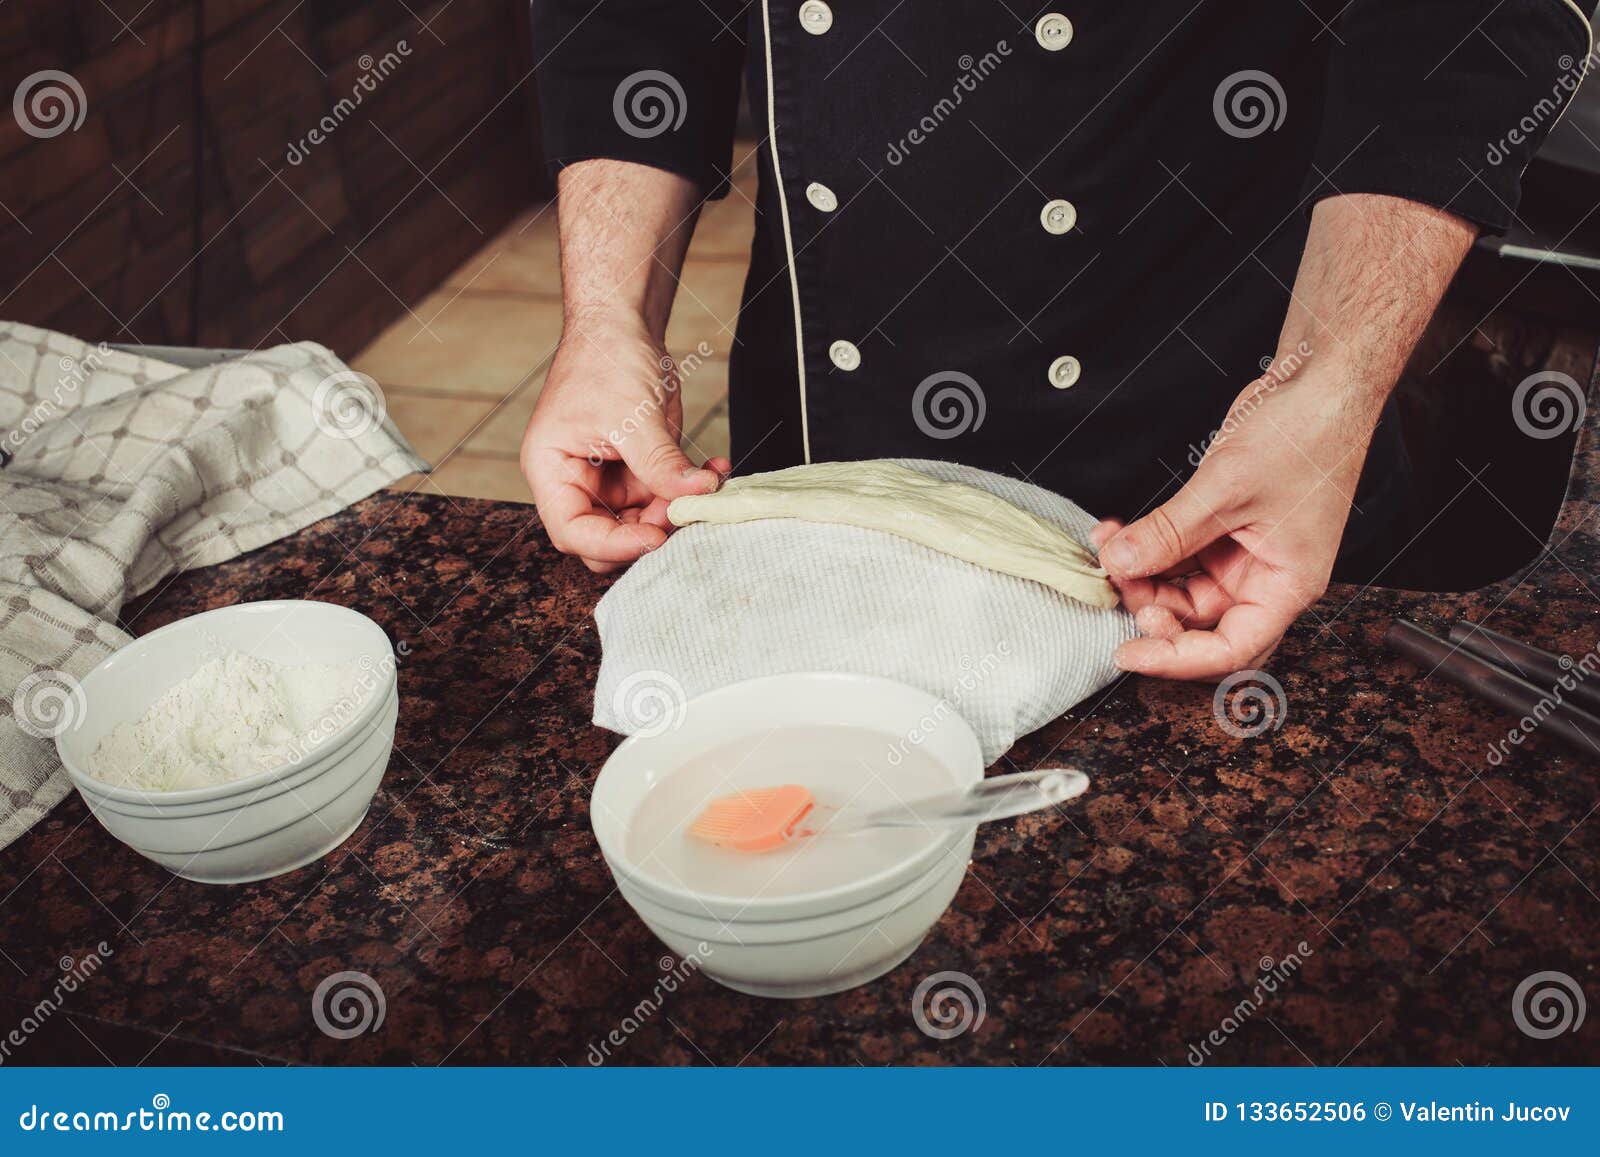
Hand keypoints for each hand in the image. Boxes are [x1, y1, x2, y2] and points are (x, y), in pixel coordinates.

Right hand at [521, 310, 728, 572]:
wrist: (623, 325)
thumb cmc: (605, 359)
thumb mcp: (632, 414)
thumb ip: (660, 461)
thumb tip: (698, 493)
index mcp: (552, 471)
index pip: (573, 532)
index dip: (613, 545)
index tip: (655, 536)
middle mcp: (576, 482)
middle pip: (607, 538)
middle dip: (648, 530)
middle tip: (684, 507)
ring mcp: (608, 479)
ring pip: (643, 523)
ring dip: (677, 510)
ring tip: (705, 481)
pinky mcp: (639, 470)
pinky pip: (665, 497)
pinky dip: (690, 489)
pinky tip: (714, 470)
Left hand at [1092, 359, 1383, 679]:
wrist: (1319, 384)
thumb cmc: (1307, 434)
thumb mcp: (1227, 487)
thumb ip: (1170, 532)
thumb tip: (1122, 564)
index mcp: (1287, 585)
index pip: (1231, 649)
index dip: (1177, 660)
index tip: (1129, 652)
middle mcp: (1266, 578)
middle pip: (1200, 625)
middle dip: (1151, 610)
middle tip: (1115, 581)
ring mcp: (1244, 556)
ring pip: (1182, 592)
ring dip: (1141, 575)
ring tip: (1111, 545)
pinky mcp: (1224, 532)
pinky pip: (1179, 557)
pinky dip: (1148, 548)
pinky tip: (1120, 534)